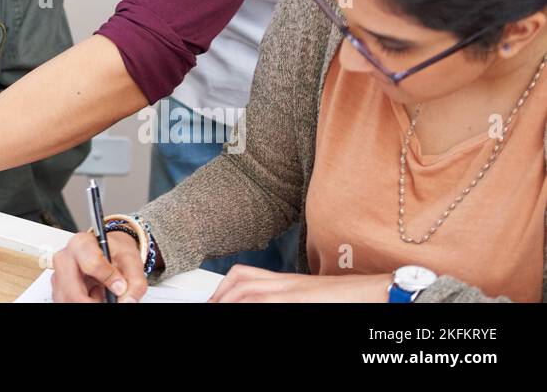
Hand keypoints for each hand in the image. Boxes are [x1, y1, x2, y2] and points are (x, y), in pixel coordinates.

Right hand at [51, 229, 147, 302]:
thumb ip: (134, 281)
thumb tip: (127, 300)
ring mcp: (59, 276)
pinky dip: (85, 303)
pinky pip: (68, 303)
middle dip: (93, 302)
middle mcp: (65, 258)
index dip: (109, 279)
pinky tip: (93, 295)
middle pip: (74, 292)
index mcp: (81, 244)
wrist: (108, 253)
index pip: (91, 264)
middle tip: (109, 300)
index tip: (120, 286)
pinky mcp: (59, 289)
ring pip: (69, 301)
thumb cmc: (115, 253)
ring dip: (89, 303)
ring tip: (100, 293)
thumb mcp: (132, 261)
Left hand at [208, 265, 392, 301]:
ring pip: (248, 291)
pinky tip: (243, 311)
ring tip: (218, 309)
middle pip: (240, 283)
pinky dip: (251, 305)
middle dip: (220, 297)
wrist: (379, 292)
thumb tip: (260, 300)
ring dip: (230, 301)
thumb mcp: (306, 297)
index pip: (243, 277)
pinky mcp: (300, 300)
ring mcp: (293, 291)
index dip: (222, 290)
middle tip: (209, 307)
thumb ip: (285, 298)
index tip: (212, 302)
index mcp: (286, 281)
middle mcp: (286, 283)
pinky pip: (268, 303)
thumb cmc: (346, 299)